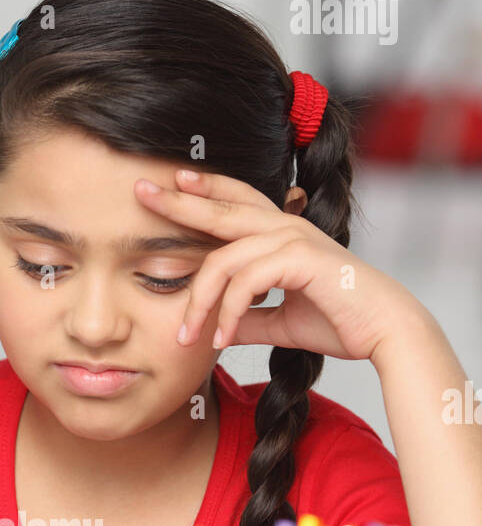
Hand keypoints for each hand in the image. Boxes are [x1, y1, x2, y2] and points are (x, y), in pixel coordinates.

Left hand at [134, 169, 431, 364]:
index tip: (172, 184)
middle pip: (222, 207)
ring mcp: (293, 239)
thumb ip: (250, 320)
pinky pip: (245, 282)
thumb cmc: (341, 322)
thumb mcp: (281, 323)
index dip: (206, 191)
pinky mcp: (300, 260)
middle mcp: (286, 227)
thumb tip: (222, 330)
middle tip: (141, 190)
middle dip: (179, 201)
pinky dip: (228, 314)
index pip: (236, 203)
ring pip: (224, 259)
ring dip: (199, 302)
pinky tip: (221, 340)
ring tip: (185, 336)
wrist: (384, 331)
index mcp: (282, 234)